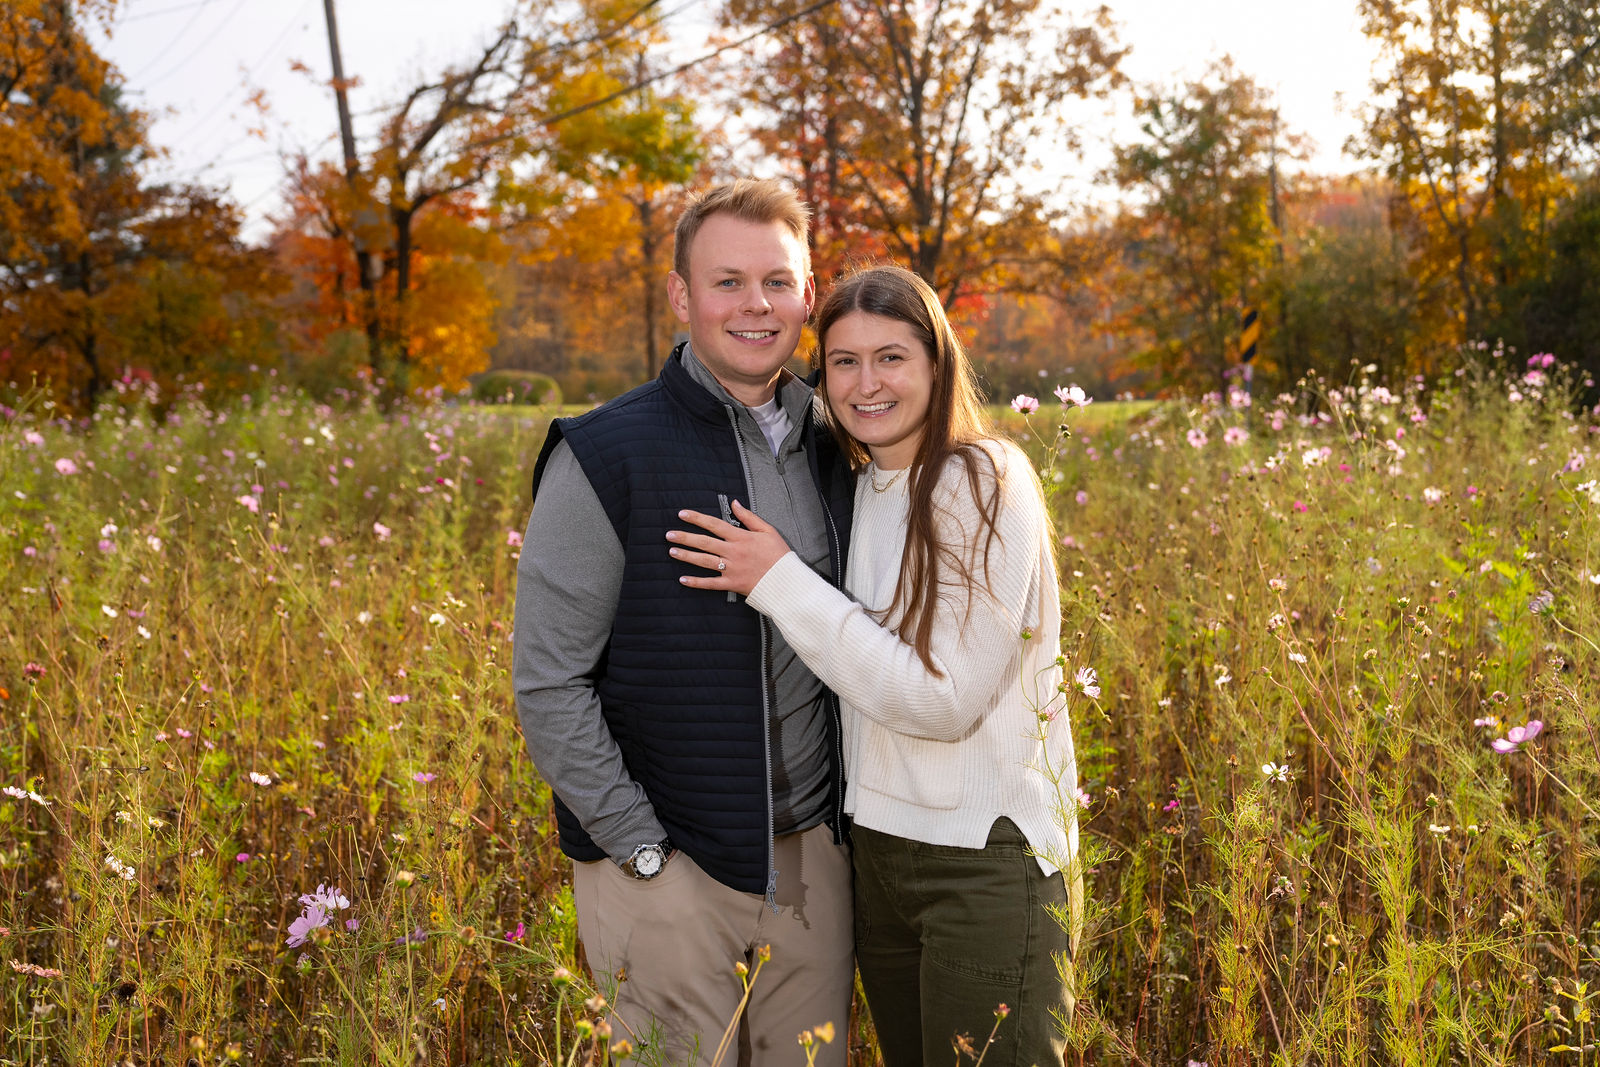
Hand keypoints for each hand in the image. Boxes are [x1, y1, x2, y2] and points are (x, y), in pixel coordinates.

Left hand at [667, 501, 791, 596]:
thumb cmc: (779, 555)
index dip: (697, 518)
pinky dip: (696, 582)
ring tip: (672, 551)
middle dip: (685, 537)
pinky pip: (711, 584)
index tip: (683, 514)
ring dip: (687, 556)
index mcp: (741, 537)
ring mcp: (731, 569)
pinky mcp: (732, 584)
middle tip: (669, 534)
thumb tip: (735, 504)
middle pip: (704, 542)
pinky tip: (683, 579)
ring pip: (704, 561)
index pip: (714, 524)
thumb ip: (749, 517)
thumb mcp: (768, 530)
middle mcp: (733, 552)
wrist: (787, 580)